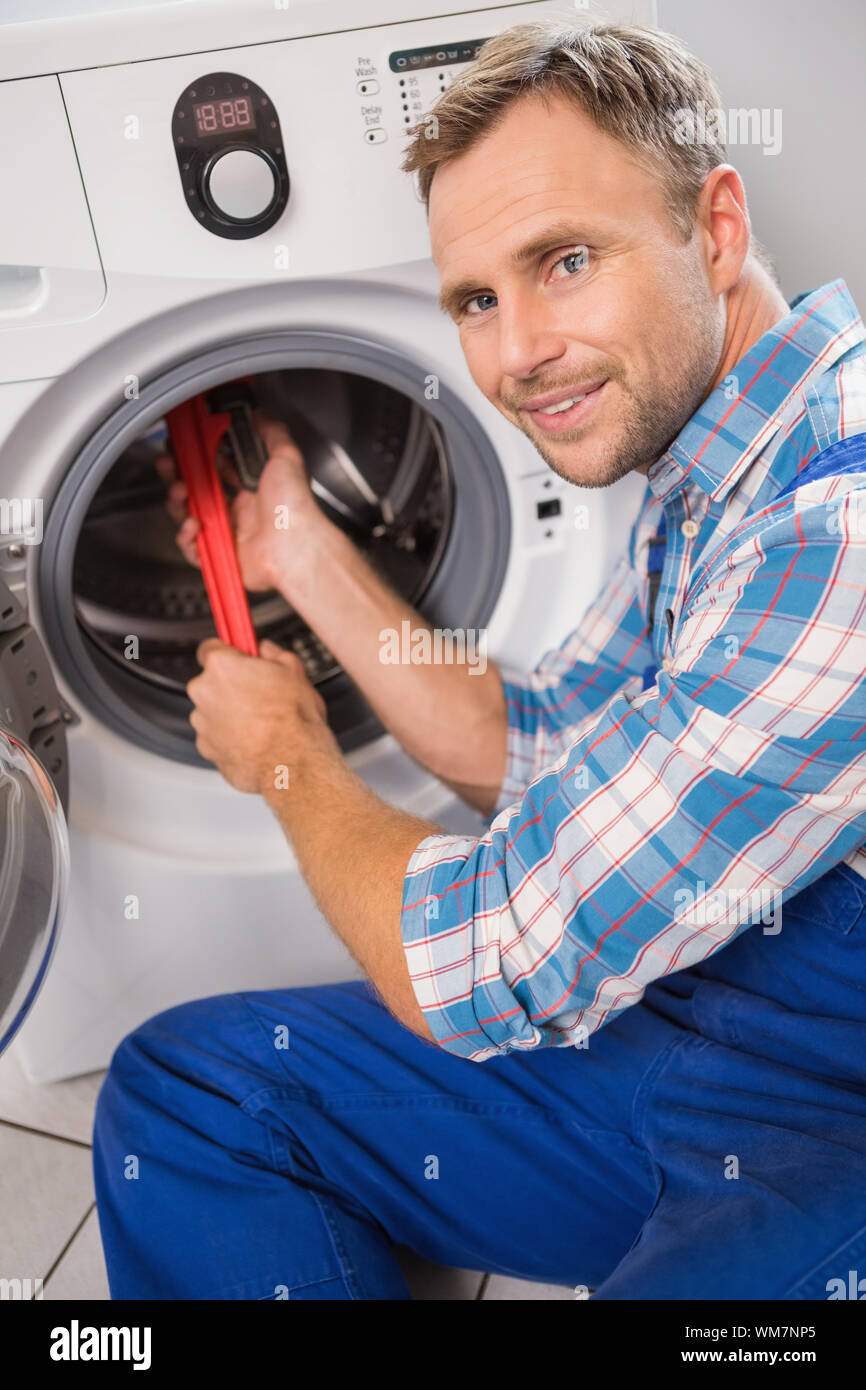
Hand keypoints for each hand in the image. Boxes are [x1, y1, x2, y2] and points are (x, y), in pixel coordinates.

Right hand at [157, 409, 334, 594]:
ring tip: (180, 490)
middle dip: (177, 475)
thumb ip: (272, 432)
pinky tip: (193, 523)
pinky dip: (186, 536)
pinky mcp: (220, 555)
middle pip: (195, 491)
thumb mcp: (286, 457)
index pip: (214, 468)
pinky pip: (192, 548)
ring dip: (177, 501)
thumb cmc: (294, 506)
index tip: (185, 444)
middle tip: (168, 463)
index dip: (197, 457)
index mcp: (250, 488)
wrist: (294, 545)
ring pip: (188, 516)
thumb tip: (261, 415)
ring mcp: (227, 532)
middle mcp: (237, 510)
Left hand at [186, 637, 340, 793]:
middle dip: (231, 686)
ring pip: (212, 711)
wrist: (293, 763)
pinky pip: (215, 736)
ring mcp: (203, 722)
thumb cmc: (294, 720)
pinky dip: (230, 737)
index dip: (228, 653)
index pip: (210, 647)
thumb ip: (273, 653)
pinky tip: (254, 739)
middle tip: (259, 693)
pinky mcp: (207, 748)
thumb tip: (267, 650)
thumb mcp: (294, 670)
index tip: (238, 658)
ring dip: (230, 713)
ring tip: (261, 721)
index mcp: (222, 666)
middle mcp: (204, 692)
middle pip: (211, 681)